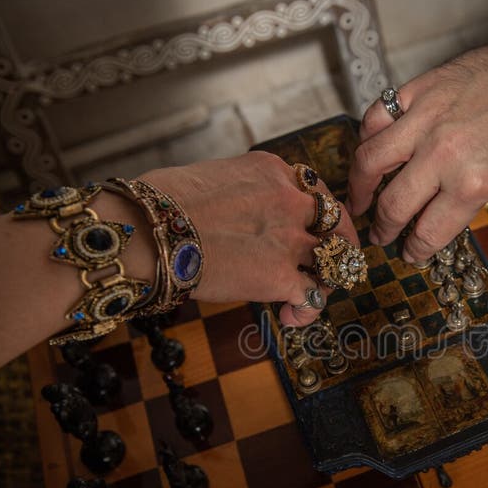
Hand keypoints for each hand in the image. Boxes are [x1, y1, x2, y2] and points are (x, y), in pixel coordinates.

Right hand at [140, 151, 358, 325]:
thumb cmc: (161, 203)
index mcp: (271, 170)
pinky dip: (308, 311)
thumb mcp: (212, 176)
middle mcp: (289, 200)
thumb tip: (233, 210)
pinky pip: (313, 298)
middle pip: (336, 220)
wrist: (147, 231)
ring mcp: (290, 239)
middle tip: (333, 259)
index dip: (315, 211)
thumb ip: (238, 191)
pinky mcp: (280, 277)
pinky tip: (292, 317)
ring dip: (326, 279)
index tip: (311, 225)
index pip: (312, 188)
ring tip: (312, 292)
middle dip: (340, 241)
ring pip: (333, 259)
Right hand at [348, 40, 487, 262]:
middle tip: (379, 234)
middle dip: (383, 228)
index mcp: (472, 185)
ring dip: (359, 187)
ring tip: (358, 200)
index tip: (409, 253)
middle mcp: (444, 155)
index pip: (428, 231)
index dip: (415, 249)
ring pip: (370, 160)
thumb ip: (470, 198)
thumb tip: (438, 212)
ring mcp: (426, 120)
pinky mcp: (419, 90)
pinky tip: (370, 150)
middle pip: (394, 204)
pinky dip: (368, 136)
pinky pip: (377, 116)